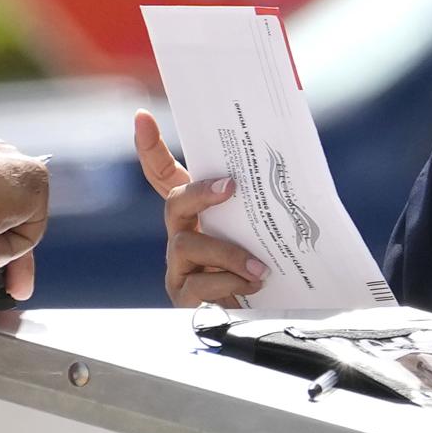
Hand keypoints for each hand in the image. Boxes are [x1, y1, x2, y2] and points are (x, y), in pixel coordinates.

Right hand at [135, 109, 267, 306]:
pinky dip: (228, 282)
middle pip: (175, 202)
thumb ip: (262, 208)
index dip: (150, 148)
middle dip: (201, 192)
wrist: (261, 315)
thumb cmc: (260, 265)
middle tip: (231, 187)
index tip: (142, 117)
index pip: (165, 176)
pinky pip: (198, 285)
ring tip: (260, 268)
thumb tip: (289, 179)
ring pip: (189, 245)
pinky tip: (252, 287)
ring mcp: (178, 266)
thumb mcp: (260, 231)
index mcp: (196, 214)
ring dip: (228, 253)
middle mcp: (181, 235)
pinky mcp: (182, 297)